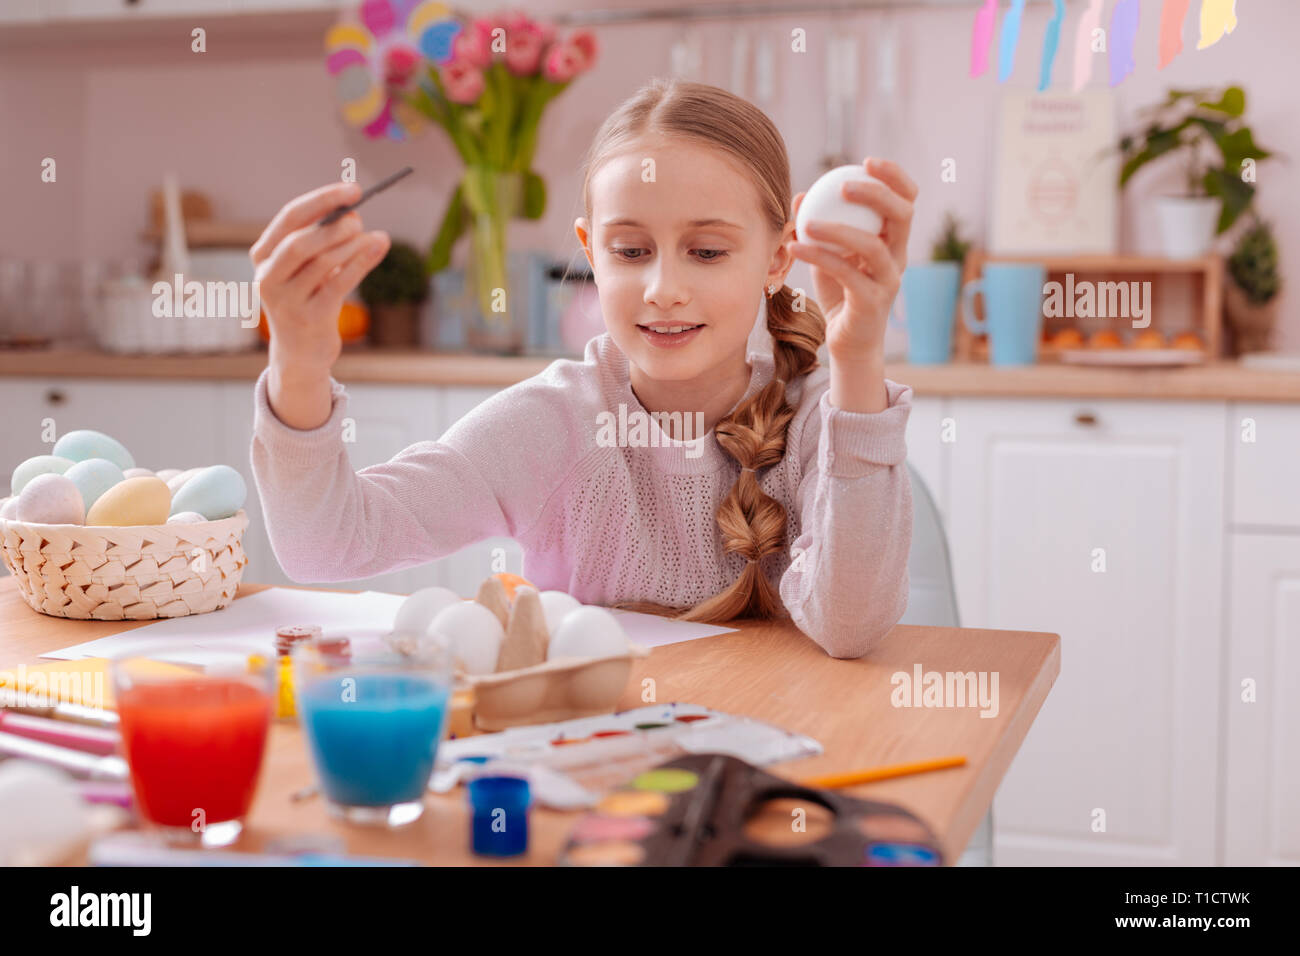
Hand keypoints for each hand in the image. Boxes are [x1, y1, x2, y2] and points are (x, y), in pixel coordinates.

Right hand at [249, 181, 390, 373]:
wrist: (300, 352)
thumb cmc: (308, 298)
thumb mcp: (311, 268)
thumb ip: (328, 242)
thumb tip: (358, 217)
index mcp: (262, 255)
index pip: (290, 218)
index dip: (323, 201)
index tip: (353, 190)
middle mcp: (267, 277)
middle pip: (300, 242)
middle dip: (333, 225)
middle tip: (359, 216)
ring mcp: (286, 300)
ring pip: (322, 263)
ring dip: (351, 245)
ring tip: (372, 236)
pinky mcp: (309, 318)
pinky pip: (338, 285)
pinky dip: (360, 264)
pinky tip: (377, 248)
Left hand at [788, 157, 917, 361]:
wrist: (848, 343)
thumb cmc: (840, 294)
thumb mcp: (828, 256)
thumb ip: (819, 226)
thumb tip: (801, 195)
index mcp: (893, 241)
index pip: (907, 200)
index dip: (895, 177)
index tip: (867, 161)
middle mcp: (898, 257)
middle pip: (902, 215)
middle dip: (877, 194)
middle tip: (843, 186)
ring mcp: (888, 281)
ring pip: (872, 246)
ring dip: (838, 229)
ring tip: (806, 222)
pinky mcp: (871, 302)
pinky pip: (846, 274)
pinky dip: (819, 257)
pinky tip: (795, 246)